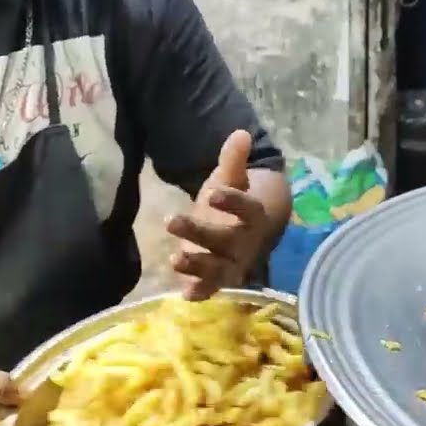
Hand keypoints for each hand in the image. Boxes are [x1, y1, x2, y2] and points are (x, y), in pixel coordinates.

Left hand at [166, 129, 268, 300]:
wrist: (251, 230)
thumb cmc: (237, 201)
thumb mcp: (233, 178)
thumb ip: (234, 160)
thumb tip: (240, 132)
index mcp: (254, 216)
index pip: (247, 209)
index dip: (231, 202)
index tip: (213, 192)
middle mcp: (247, 243)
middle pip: (226, 240)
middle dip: (200, 233)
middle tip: (171, 220)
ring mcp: (233, 264)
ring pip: (219, 268)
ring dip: (197, 266)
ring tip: (174, 259)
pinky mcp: (218, 278)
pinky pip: (211, 288)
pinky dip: (200, 292)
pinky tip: (183, 293)